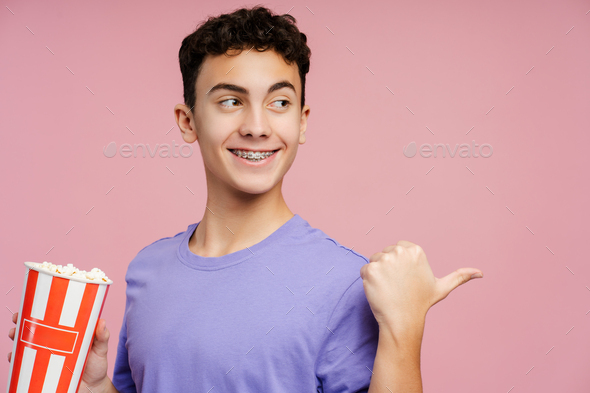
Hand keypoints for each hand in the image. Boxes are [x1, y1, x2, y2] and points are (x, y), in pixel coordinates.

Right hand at [6, 313, 111, 391]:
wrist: (92, 388)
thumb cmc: (96, 365)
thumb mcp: (100, 349)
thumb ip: (102, 337)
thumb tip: (101, 322)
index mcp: (66, 334)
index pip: (50, 320)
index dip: (38, 313)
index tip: (28, 308)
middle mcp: (53, 343)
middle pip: (33, 331)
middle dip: (21, 326)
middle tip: (17, 324)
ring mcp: (47, 357)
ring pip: (26, 347)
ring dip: (17, 341)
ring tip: (14, 338)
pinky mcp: (42, 371)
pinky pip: (26, 365)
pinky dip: (18, 361)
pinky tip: (15, 358)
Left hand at [360, 240, 482, 334]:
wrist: (403, 321)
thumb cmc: (420, 303)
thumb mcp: (441, 287)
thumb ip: (460, 277)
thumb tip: (480, 273)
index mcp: (415, 250)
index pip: (397, 248)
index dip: (399, 265)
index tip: (405, 279)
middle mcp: (400, 251)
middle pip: (384, 253)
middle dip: (387, 268)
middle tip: (397, 286)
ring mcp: (384, 260)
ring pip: (373, 261)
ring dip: (377, 274)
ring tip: (389, 289)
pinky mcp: (370, 269)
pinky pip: (363, 271)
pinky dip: (367, 281)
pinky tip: (379, 291)